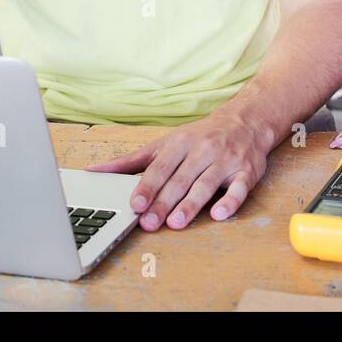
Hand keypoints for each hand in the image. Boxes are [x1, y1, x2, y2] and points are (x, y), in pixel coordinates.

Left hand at [86, 111, 273, 230]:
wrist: (246, 119)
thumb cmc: (200, 136)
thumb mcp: (164, 143)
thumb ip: (131, 161)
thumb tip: (94, 172)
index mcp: (180, 143)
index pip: (160, 167)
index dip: (147, 186)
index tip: (135, 203)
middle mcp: (203, 150)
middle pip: (180, 179)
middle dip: (164, 202)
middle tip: (149, 222)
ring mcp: (226, 160)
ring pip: (206, 184)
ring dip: (191, 204)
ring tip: (176, 222)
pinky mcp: (247, 172)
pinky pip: (239, 188)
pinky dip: (230, 201)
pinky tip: (219, 213)